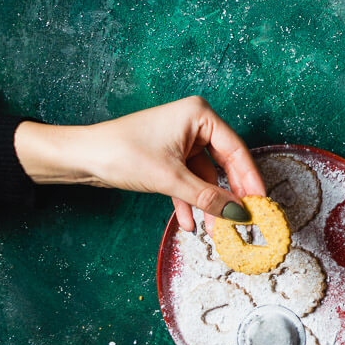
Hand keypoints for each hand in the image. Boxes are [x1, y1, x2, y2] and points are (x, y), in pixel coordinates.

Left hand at [13, 97, 265, 230]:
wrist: (82, 157)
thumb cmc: (123, 154)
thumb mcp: (171, 179)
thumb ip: (208, 197)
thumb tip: (239, 213)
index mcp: (200, 114)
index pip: (235, 150)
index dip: (250, 179)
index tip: (262, 203)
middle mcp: (194, 123)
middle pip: (223, 163)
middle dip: (228, 195)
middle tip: (244, 219)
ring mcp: (181, 139)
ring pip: (205, 175)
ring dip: (208, 202)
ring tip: (216, 230)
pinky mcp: (169, 155)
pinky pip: (188, 179)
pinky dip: (189, 200)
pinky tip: (188, 223)